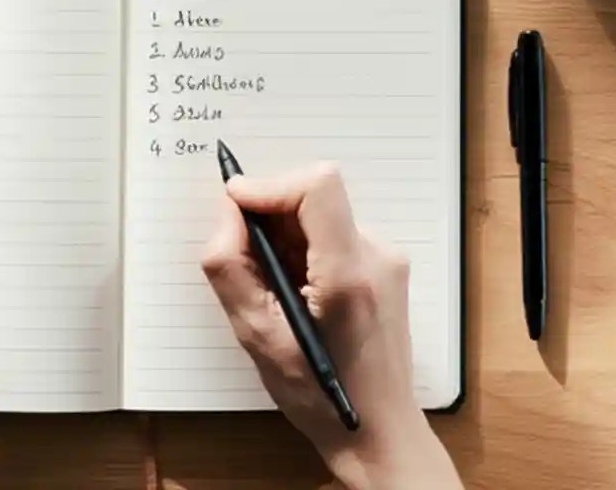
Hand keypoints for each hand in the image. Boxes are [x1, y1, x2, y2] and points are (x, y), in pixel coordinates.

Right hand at [203, 164, 460, 489]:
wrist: (377, 429)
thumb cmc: (318, 396)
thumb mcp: (256, 336)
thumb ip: (231, 267)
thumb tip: (228, 214)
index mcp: (347, 276)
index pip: (316, 187)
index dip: (268, 185)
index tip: (235, 205)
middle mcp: (376, 257)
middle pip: (314, 197)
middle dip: (270, 216)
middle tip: (248, 261)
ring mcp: (387, 259)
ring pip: (320, 215)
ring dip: (286, 237)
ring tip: (275, 289)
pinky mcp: (385, 266)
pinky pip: (333, 233)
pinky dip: (304, 249)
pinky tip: (298, 293)